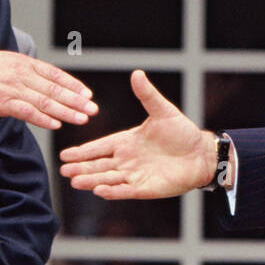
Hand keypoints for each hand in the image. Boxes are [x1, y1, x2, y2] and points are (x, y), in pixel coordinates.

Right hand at [0, 49, 97, 128]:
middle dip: (77, 100)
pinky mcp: (2, 102)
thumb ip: (23, 72)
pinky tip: (55, 123)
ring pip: (46, 100)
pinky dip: (43, 118)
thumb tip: (40, 82)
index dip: (73, 85)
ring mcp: (13, 88)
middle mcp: (22, 74)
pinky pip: (27, 111)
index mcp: (23, 63)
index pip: (55, 74)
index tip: (88, 94)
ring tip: (81, 118)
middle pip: (55, 88)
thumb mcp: (5, 62)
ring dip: (66, 111)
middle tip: (93, 109)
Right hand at [59, 69, 217, 198]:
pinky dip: (112, 190)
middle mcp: (127, 159)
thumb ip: (147, 95)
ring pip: (108, 178)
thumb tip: (137, 73)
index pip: (100, 147)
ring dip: (92, 180)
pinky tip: (99, 190)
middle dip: (81, 168)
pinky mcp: (145, 188)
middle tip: (63, 170)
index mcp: (127, 141)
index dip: (83, 151)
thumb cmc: (182, 132)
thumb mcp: (162, 110)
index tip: (64, 154)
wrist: (201, 154)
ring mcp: (135, 175)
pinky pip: (125, 190)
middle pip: (99, 165)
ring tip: (75, 181)